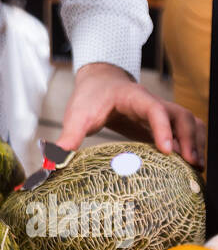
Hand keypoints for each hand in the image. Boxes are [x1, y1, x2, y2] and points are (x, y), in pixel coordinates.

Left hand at [56, 61, 204, 169]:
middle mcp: (153, 104)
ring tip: (197, 168)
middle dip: (189, 138)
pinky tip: (190, 166)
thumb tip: (53, 159)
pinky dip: (193, 144)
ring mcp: (161, 113)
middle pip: (181, 116)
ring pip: (189, 122)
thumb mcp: (78, 114)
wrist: (99, 81)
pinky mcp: (162, 125)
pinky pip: (185, 131)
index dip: (163, 129)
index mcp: (134, 98)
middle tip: (190, 164)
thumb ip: (69, 136)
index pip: (155, 109)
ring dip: (196, 141)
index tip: (167, 150)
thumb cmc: (90, 97)